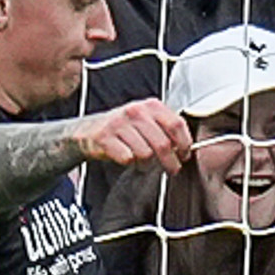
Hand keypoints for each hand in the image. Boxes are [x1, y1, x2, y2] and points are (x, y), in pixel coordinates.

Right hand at [74, 98, 191, 171]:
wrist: (88, 131)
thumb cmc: (123, 128)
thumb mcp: (146, 120)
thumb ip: (165, 128)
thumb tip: (185, 147)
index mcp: (150, 106)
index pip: (176, 124)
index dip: (184, 143)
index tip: (185, 155)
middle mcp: (136, 111)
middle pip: (163, 143)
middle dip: (170, 162)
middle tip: (172, 169)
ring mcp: (119, 124)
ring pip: (146, 153)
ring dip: (147, 163)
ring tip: (142, 162)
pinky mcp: (105, 137)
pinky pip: (127, 158)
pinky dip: (129, 163)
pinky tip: (127, 158)